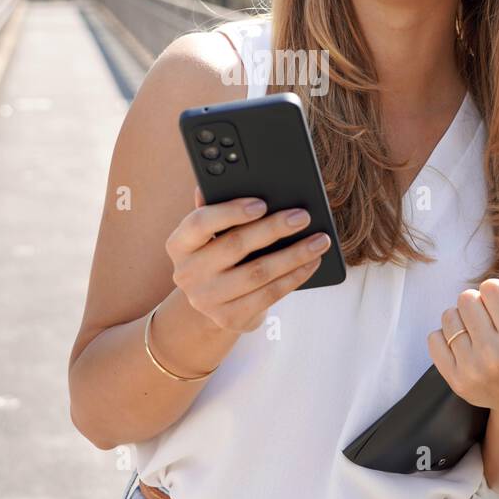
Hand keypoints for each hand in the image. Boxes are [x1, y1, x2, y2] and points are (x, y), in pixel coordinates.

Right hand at [164, 187, 332, 333]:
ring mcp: (207, 300)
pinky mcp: (230, 318)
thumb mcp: (210, 234)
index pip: (199, 223)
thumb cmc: (217, 254)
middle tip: (302, 216)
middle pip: (235, 246)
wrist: (212, 302)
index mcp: (179, 244)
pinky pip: (269, 295)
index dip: (231, 212)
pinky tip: (311, 263)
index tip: (262, 203)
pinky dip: (295, 277)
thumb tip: (228, 179)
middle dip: (273, 229)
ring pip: (258, 273)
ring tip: (319, 241)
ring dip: (294, 255)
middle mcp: (187, 273)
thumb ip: (216, 207)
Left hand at [427, 270, 498, 429]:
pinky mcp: (456, 381)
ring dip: (461, 318)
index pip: (490, 288)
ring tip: (477, 329)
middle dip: (478, 302)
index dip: (497, 291)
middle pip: (466, 299)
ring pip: (449, 316)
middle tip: (489, 316)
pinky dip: (445, 336)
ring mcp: (472, 370)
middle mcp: (495, 355)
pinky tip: (464, 342)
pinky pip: (434, 339)